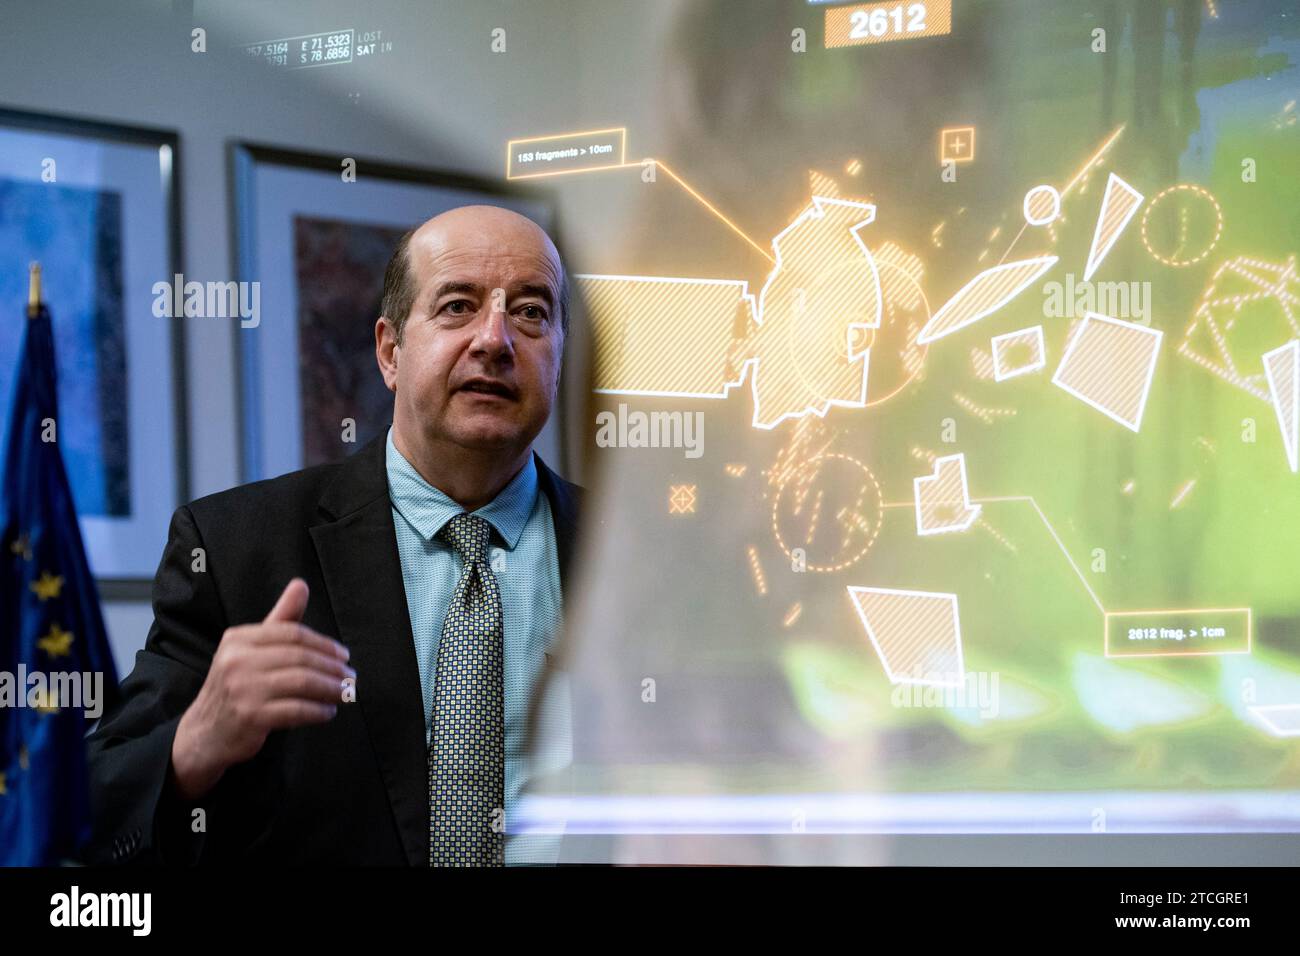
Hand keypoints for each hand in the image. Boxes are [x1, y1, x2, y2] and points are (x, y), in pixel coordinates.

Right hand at [169, 578, 352, 800]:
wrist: (204, 733)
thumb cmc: (237, 686)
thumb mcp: (251, 649)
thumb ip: (280, 619)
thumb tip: (301, 584)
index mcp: (239, 639)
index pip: (292, 634)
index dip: (323, 644)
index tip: (343, 655)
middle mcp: (237, 660)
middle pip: (300, 657)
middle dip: (332, 667)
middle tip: (351, 677)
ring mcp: (242, 689)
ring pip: (302, 682)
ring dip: (331, 688)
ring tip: (345, 693)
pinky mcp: (250, 717)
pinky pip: (297, 710)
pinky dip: (318, 711)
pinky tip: (327, 712)